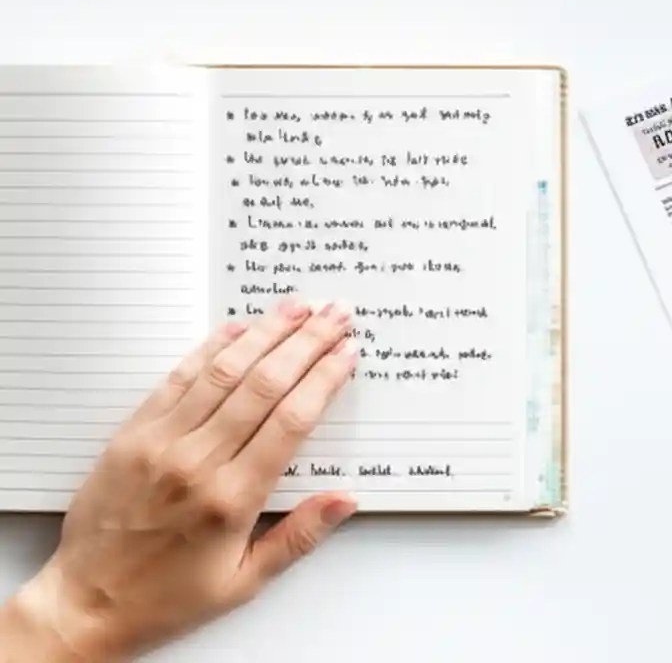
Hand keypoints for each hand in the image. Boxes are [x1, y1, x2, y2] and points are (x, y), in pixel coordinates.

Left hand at [0, 297, 358, 661]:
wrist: (86, 602)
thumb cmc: (168, 597)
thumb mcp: (245, 581)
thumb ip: (299, 536)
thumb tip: (346, 499)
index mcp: (232, 499)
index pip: (291, 420)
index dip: (324, 378)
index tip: (348, 352)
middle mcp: (197, 462)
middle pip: (264, 385)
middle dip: (305, 342)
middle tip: (335, 314)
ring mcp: (161, 442)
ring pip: (223, 372)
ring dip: (264, 333)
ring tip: (296, 306)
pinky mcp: (132, 434)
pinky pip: (177, 380)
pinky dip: (209, 348)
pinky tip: (236, 327)